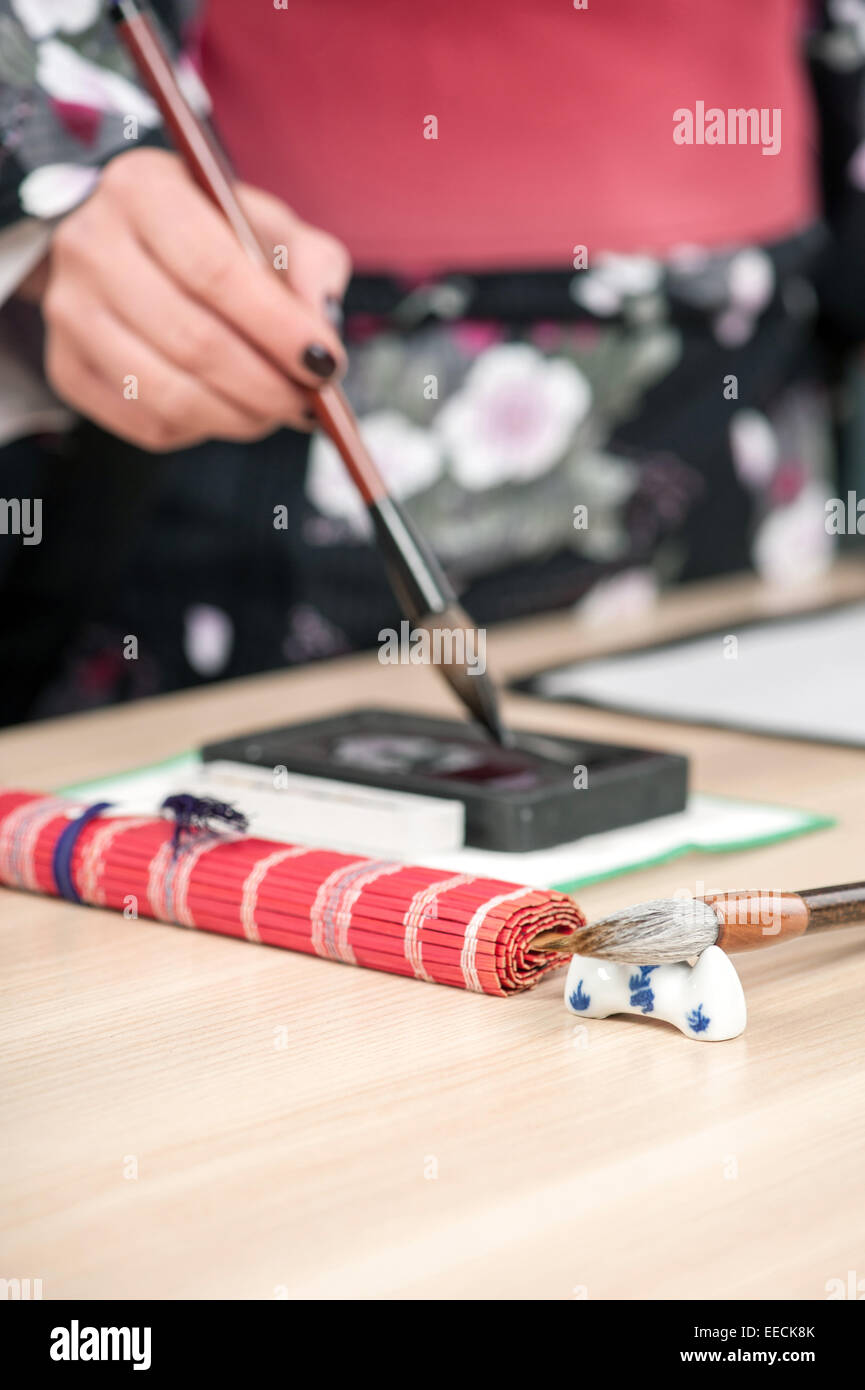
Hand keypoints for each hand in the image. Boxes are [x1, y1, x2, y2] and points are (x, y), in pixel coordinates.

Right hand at [39, 148, 350, 450]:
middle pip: (193, 341)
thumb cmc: (212, 236)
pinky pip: (148, 423)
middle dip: (266, 385)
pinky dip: (203, 429)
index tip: (325, 363)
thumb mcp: (266, 224)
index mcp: (141, 190)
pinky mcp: (67, 368)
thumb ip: (308, 263)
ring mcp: (69, 312)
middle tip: (308, 402)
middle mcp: (90, 246)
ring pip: (170, 394)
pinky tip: (227, 407)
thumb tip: (320, 328)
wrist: (129, 246)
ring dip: (240, 416)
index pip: (214, 271)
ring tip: (276, 410)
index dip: (276, 327)